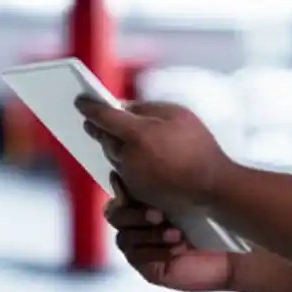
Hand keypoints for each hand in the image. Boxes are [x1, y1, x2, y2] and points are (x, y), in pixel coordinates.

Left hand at [77, 97, 235, 213]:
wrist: (212, 185)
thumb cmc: (198, 145)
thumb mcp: (177, 114)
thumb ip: (146, 107)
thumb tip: (122, 108)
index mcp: (138, 135)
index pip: (104, 117)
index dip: (89, 107)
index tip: (79, 101)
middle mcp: (129, 157)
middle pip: (104, 137)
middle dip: (97, 126)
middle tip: (90, 117)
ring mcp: (131, 177)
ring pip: (112, 155)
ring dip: (111, 143)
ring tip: (110, 132)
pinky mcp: (135, 191)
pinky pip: (122, 170)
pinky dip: (123, 159)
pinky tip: (128, 152)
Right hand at [106, 174, 235, 291]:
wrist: (233, 249)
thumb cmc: (211, 217)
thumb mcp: (184, 193)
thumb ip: (161, 180)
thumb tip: (136, 168)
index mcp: (143, 200)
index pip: (118, 192)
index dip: (123, 188)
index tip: (139, 186)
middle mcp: (137, 222)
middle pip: (114, 214)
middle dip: (135, 214)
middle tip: (159, 214)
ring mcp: (139, 246)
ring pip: (125, 237)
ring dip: (150, 234)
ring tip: (176, 234)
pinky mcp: (147, 266)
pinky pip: (137, 256)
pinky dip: (155, 250)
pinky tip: (177, 248)